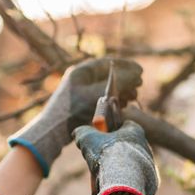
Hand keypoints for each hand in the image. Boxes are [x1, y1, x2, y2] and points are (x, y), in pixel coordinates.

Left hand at [8, 57, 141, 175]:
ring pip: (107, 87)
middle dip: (126, 79)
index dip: (126, 66)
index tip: (141, 70)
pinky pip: (103, 97)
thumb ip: (119, 82)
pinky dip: (115, 99)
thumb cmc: (74, 110)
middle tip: (140, 84)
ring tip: (134, 96)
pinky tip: (124, 105)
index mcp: (82, 71)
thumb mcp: (98, 94)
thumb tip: (136, 74)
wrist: (53, 130)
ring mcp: (82, 91)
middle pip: (108, 75)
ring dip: (122, 90)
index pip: (108, 63)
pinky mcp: (83, 104)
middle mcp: (82, 79)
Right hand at [73, 120, 158, 194]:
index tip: (100, 138)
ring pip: (131, 163)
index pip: (124, 125)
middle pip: (126, 146)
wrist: (124, 182)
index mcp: (135, 131)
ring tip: (106, 177)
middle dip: (114, 152)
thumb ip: (82, 132)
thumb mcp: (88, 139)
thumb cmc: (107, 156)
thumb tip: (77, 132)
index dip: (111, 131)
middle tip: (100, 161)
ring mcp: (150, 163)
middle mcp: (146, 145)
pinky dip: (127, 181)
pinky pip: (137, 178)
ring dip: (120, 168)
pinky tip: (115, 185)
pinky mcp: (151, 180)